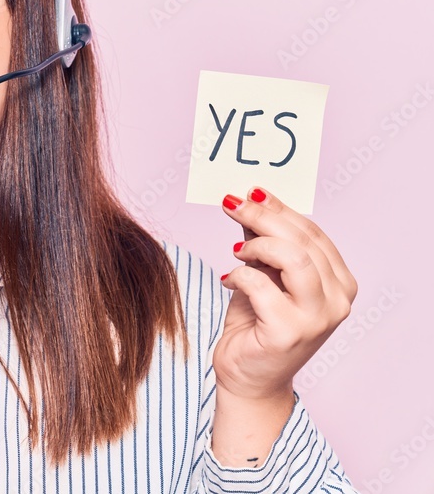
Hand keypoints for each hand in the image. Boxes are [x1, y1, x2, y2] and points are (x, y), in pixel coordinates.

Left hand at [214, 186, 357, 401]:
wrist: (248, 377)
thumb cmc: (257, 323)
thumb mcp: (264, 274)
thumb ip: (264, 242)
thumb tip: (252, 200)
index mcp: (340, 282)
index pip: (313, 233)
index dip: (280, 209)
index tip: (251, 192)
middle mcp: (338, 300)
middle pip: (302, 241)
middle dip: (263, 216)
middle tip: (232, 203)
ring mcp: (317, 318)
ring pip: (293, 258)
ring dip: (257, 245)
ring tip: (236, 251)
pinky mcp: (289, 332)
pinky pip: (262, 286)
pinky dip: (240, 275)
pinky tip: (228, 279)